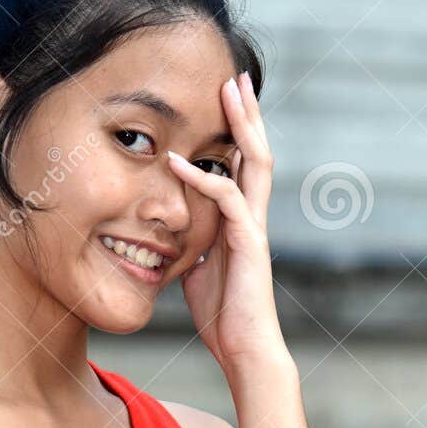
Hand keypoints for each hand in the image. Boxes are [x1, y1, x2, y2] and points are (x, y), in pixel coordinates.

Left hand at [165, 72, 286, 373]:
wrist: (244, 351)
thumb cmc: (222, 317)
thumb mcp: (197, 271)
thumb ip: (190, 245)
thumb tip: (169, 233)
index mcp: (242, 221)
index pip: (243, 164)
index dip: (237, 132)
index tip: (226, 99)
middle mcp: (253, 217)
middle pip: (257, 152)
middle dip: (248, 114)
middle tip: (236, 77)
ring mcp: (254, 227)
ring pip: (255, 163)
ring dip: (241, 126)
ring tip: (229, 92)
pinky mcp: (249, 243)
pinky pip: (226, 198)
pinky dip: (201, 177)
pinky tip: (178, 161)